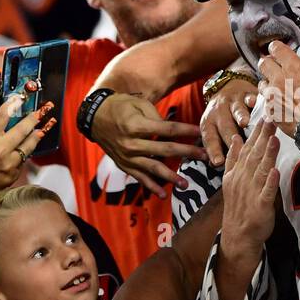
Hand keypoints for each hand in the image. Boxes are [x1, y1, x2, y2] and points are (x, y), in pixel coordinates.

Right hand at [0, 93, 55, 201]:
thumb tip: (5, 117)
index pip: (3, 115)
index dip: (13, 104)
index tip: (20, 99)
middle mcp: (1, 150)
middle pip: (23, 129)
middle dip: (34, 118)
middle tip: (41, 112)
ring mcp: (9, 164)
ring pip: (29, 146)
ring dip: (36, 135)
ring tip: (41, 129)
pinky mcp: (14, 174)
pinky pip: (23, 160)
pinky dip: (24, 153)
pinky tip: (25, 148)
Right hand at [89, 93, 205, 197]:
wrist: (94, 116)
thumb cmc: (121, 106)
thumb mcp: (138, 104)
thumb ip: (156, 117)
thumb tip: (172, 131)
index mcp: (137, 126)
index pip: (168, 129)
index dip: (186, 130)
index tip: (201, 132)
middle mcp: (132, 143)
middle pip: (165, 149)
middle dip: (187, 152)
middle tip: (205, 157)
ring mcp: (127, 156)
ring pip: (153, 168)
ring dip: (171, 177)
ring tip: (186, 184)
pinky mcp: (124, 164)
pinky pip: (139, 178)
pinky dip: (151, 187)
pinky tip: (163, 195)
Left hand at [201, 78, 256, 167]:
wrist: (226, 88)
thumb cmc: (222, 118)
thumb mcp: (214, 130)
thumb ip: (215, 147)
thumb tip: (216, 165)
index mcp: (209, 124)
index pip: (211, 139)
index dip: (214, 151)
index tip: (218, 162)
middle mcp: (219, 112)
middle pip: (225, 126)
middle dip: (229, 135)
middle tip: (236, 145)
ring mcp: (233, 102)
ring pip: (236, 110)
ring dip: (240, 116)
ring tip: (244, 123)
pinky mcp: (246, 94)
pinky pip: (250, 96)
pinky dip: (253, 100)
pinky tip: (256, 103)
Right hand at [219, 119, 279, 259]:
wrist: (238, 236)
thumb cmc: (240, 207)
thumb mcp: (233, 181)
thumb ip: (235, 160)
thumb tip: (237, 139)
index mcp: (237, 173)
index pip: (247, 149)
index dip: (255, 133)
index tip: (263, 116)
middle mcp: (243, 180)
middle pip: (254, 155)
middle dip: (263, 137)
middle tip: (271, 119)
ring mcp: (252, 193)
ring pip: (260, 170)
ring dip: (267, 154)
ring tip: (274, 139)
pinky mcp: (261, 206)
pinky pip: (267, 192)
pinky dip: (270, 181)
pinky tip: (274, 170)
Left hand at [257, 42, 299, 136]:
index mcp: (293, 67)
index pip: (275, 48)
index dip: (278, 49)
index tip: (281, 53)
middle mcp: (279, 79)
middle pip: (264, 63)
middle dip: (270, 64)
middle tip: (279, 69)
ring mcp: (272, 95)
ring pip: (262, 82)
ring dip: (269, 83)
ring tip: (281, 89)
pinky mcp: (269, 109)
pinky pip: (265, 100)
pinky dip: (271, 99)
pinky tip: (283, 103)